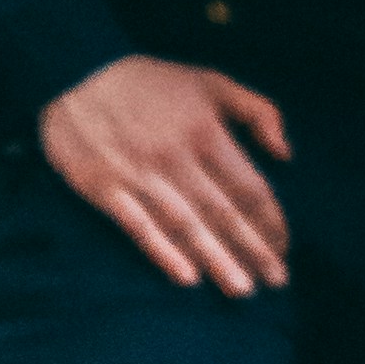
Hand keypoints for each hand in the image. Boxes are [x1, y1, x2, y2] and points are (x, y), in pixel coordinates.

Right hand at [38, 56, 290, 295]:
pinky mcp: (106, 190)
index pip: (249, 185)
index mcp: (207, 131)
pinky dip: (164, 253)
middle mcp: (178, 158)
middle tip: (276, 281)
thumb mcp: (212, 81)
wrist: (79, 73)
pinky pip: (140, 228)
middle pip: (224, 212)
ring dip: (218, 260)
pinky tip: (186, 278)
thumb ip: (257, 111)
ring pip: (188, 226)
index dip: (270, 219)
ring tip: (242, 289)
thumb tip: (285, 153)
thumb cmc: (150, 82)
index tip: (285, 247)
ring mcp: (141, 177)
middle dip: (253, 249)